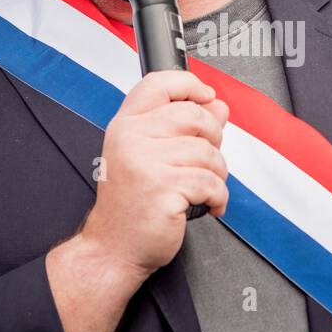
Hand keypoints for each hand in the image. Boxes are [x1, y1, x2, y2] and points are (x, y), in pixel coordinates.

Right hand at [80, 70, 228, 278]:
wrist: (113, 248)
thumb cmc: (130, 205)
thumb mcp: (149, 156)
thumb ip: (183, 128)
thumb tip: (217, 106)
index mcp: (126, 125)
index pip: (159, 84)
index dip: (190, 85)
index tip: (207, 96)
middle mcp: (132, 138)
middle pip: (193, 114)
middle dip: (213, 137)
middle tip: (207, 159)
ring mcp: (146, 163)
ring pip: (208, 152)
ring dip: (217, 174)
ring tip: (203, 188)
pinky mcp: (162, 189)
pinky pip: (210, 182)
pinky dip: (217, 197)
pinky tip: (207, 204)